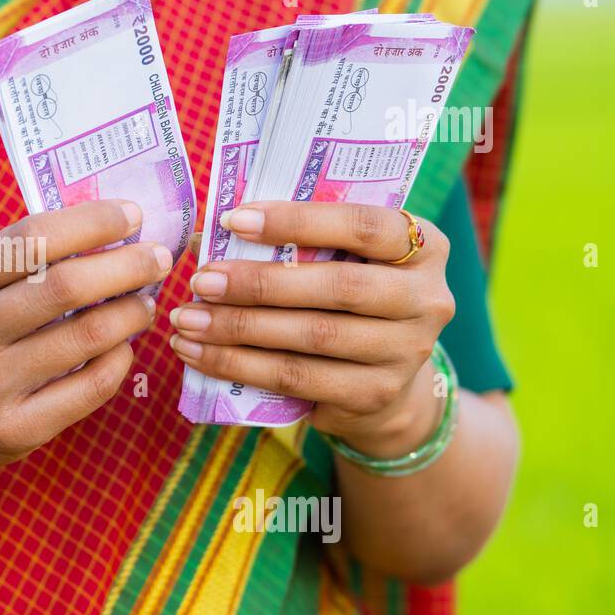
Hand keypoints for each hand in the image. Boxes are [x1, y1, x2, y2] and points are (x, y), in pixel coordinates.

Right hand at [0, 200, 172, 469]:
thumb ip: (28, 258)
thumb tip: (116, 226)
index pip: (32, 238)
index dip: (92, 221)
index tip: (133, 215)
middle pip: (66, 287)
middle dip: (127, 266)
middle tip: (159, 258)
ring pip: (88, 337)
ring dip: (132, 312)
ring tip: (145, 303)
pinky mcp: (14, 429)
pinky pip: (91, 387)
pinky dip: (120, 358)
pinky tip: (124, 346)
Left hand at [169, 201, 454, 454]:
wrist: (386, 385)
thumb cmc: (346, 300)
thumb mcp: (338, 262)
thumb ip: (293, 242)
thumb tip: (204, 234)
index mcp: (424, 245)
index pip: (364, 225)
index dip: (298, 220)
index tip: (234, 219)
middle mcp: (427, 298)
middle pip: (337, 287)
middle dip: (259, 284)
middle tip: (200, 281)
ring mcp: (407, 351)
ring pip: (313, 337)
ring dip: (239, 328)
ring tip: (187, 320)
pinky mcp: (374, 394)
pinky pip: (297, 379)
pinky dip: (240, 366)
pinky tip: (199, 355)